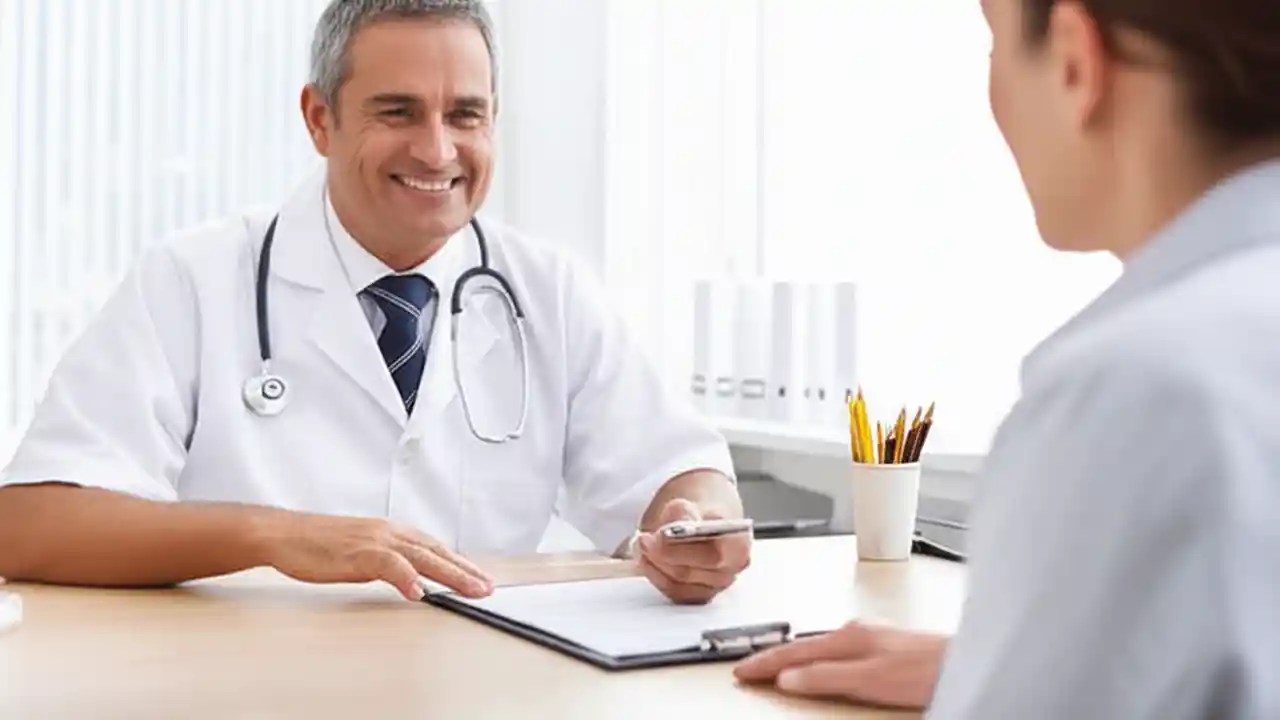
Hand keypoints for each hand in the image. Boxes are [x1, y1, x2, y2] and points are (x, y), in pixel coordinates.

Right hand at [256, 510, 493, 601]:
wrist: (285, 534)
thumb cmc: (319, 544)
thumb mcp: (363, 552)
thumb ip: (388, 562)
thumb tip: (410, 577)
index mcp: (391, 532)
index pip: (434, 547)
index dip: (459, 563)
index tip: (479, 577)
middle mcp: (389, 533)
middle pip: (436, 551)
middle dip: (465, 570)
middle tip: (487, 587)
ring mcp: (374, 541)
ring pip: (421, 557)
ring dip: (450, 574)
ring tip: (470, 590)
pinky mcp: (357, 553)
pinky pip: (387, 565)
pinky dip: (406, 577)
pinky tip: (419, 592)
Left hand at [635, 499, 750, 604]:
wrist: (703, 519)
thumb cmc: (700, 512)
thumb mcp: (691, 504)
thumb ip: (682, 516)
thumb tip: (670, 532)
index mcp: (738, 544)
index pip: (712, 556)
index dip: (682, 548)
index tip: (660, 535)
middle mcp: (731, 570)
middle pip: (690, 571)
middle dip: (662, 555)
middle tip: (643, 539)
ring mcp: (715, 586)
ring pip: (678, 583)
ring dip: (654, 564)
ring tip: (642, 545)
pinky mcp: (698, 595)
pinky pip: (673, 592)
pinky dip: (656, 575)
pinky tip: (647, 559)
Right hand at [733, 621, 947, 708]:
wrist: (964, 662)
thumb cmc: (925, 668)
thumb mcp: (869, 678)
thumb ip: (826, 676)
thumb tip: (788, 678)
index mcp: (847, 637)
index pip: (793, 651)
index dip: (763, 663)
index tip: (741, 671)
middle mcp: (854, 632)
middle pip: (801, 646)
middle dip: (772, 658)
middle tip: (748, 670)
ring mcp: (867, 638)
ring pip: (817, 647)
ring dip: (793, 658)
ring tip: (773, 668)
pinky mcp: (880, 647)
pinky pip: (833, 651)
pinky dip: (815, 659)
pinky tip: (817, 665)